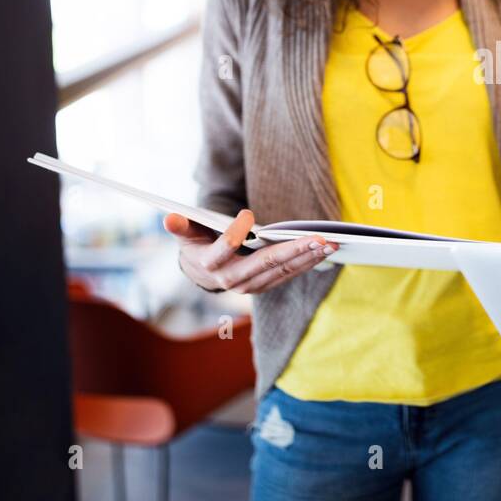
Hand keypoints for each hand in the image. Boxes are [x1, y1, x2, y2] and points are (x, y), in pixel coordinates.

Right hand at [164, 209, 338, 294]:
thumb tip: (169, 217)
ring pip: (283, 271)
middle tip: (320, 238)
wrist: (200, 272)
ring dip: (309, 257)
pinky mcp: (264, 285)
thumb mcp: (186, 233)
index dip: (235, 233)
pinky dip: (308, 263)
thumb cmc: (196, 244)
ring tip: (331, 244)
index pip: (224, 249)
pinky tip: (324, 251)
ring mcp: (251, 285)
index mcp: (211, 264)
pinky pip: (288, 274)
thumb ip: (180, 225)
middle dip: (294, 250)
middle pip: (266, 263)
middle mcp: (232, 280)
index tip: (247, 215)